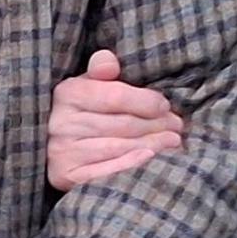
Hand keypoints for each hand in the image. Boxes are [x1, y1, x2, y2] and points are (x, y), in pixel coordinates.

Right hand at [46, 50, 184, 188]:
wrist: (58, 145)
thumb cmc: (86, 110)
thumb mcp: (91, 84)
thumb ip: (102, 68)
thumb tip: (109, 61)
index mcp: (68, 93)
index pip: (115, 96)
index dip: (146, 101)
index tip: (166, 106)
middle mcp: (61, 122)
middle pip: (121, 124)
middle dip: (156, 125)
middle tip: (177, 126)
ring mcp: (62, 151)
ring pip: (118, 147)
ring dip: (152, 144)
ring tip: (173, 141)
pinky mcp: (65, 175)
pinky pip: (105, 171)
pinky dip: (130, 164)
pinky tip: (151, 157)